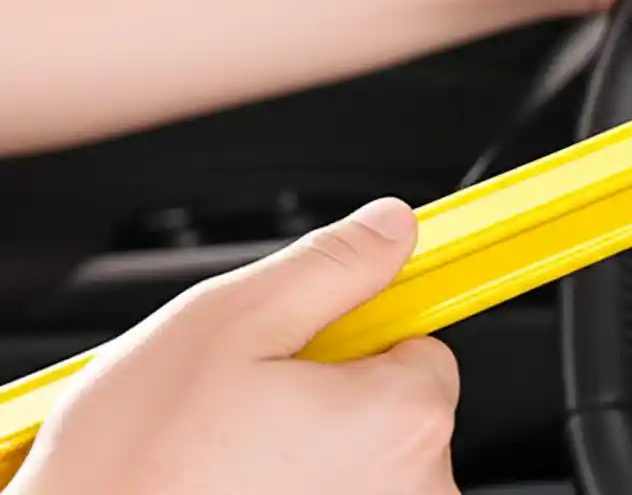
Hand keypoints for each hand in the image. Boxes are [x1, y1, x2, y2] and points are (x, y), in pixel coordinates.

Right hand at [6, 199, 460, 494]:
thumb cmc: (140, 461)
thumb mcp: (233, 320)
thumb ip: (331, 266)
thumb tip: (389, 228)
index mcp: (404, 418)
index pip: (426, 349)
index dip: (358, 338)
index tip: (315, 342)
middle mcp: (416, 490)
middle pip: (396, 409)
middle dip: (333, 393)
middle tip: (250, 403)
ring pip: (362, 461)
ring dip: (311, 448)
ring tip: (231, 452)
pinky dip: (296, 489)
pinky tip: (234, 484)